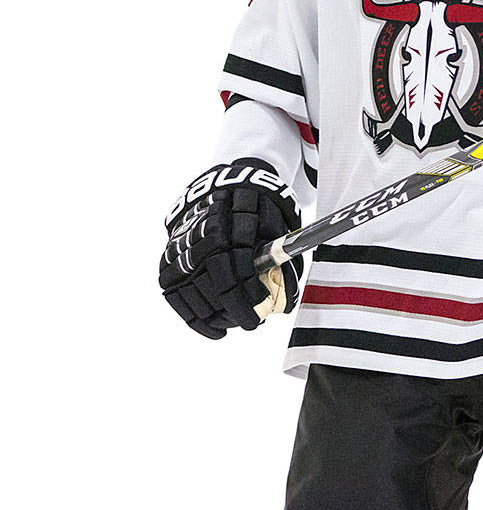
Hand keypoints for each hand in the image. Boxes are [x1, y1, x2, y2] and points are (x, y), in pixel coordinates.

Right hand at [159, 159, 303, 338]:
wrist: (231, 180)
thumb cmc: (265, 205)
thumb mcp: (278, 219)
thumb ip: (281, 255)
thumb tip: (286, 299)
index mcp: (232, 216)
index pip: (237, 263)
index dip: (249, 291)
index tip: (264, 309)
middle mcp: (201, 228)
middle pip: (212, 278)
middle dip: (232, 308)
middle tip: (252, 323)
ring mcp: (181, 242)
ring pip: (191, 288)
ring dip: (213, 314)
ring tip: (234, 324)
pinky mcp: (169, 254)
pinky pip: (174, 292)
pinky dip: (192, 316)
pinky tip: (212, 328)